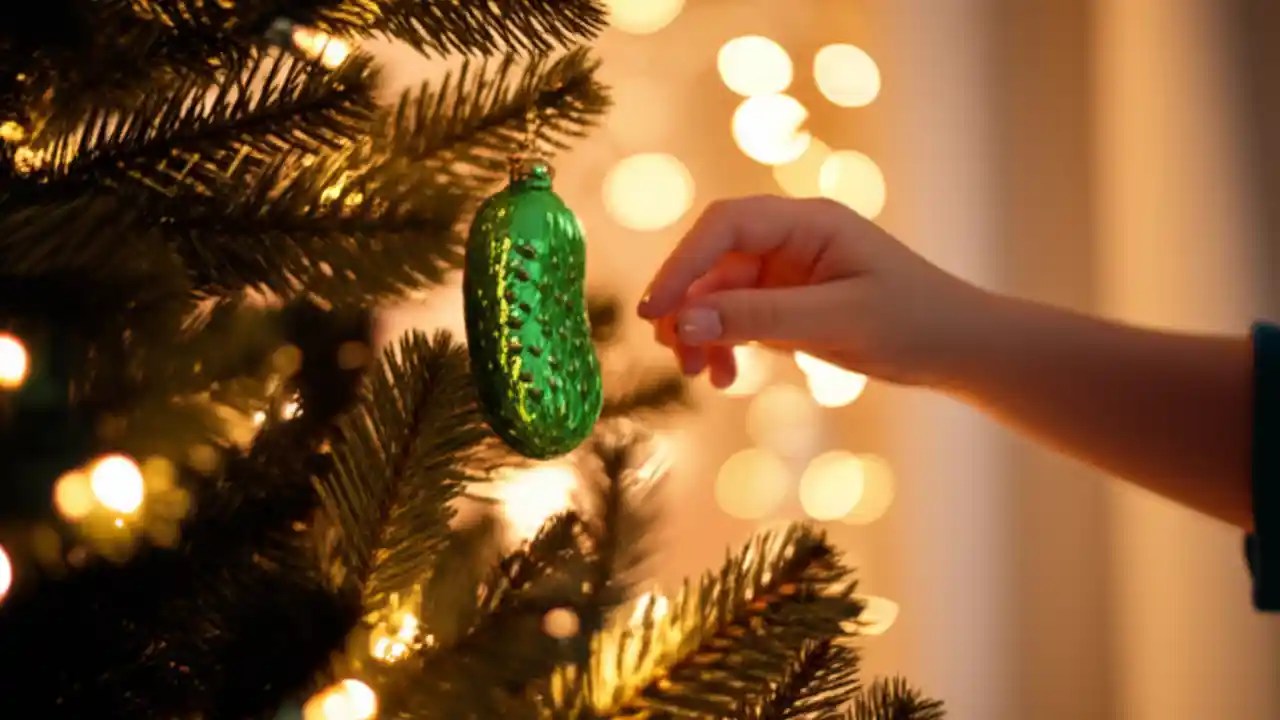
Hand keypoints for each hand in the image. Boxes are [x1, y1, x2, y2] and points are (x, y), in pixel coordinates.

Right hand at [637, 195, 988, 388]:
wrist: (959, 348)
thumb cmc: (914, 322)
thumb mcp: (836, 321)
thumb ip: (760, 318)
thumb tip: (687, 319)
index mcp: (808, 222)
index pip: (725, 227)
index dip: (683, 263)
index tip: (657, 311)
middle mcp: (791, 239)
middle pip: (714, 260)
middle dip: (688, 303)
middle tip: (672, 349)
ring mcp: (788, 272)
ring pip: (720, 293)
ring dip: (700, 330)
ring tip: (697, 373)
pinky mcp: (789, 303)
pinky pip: (739, 318)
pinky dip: (724, 344)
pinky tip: (724, 377)